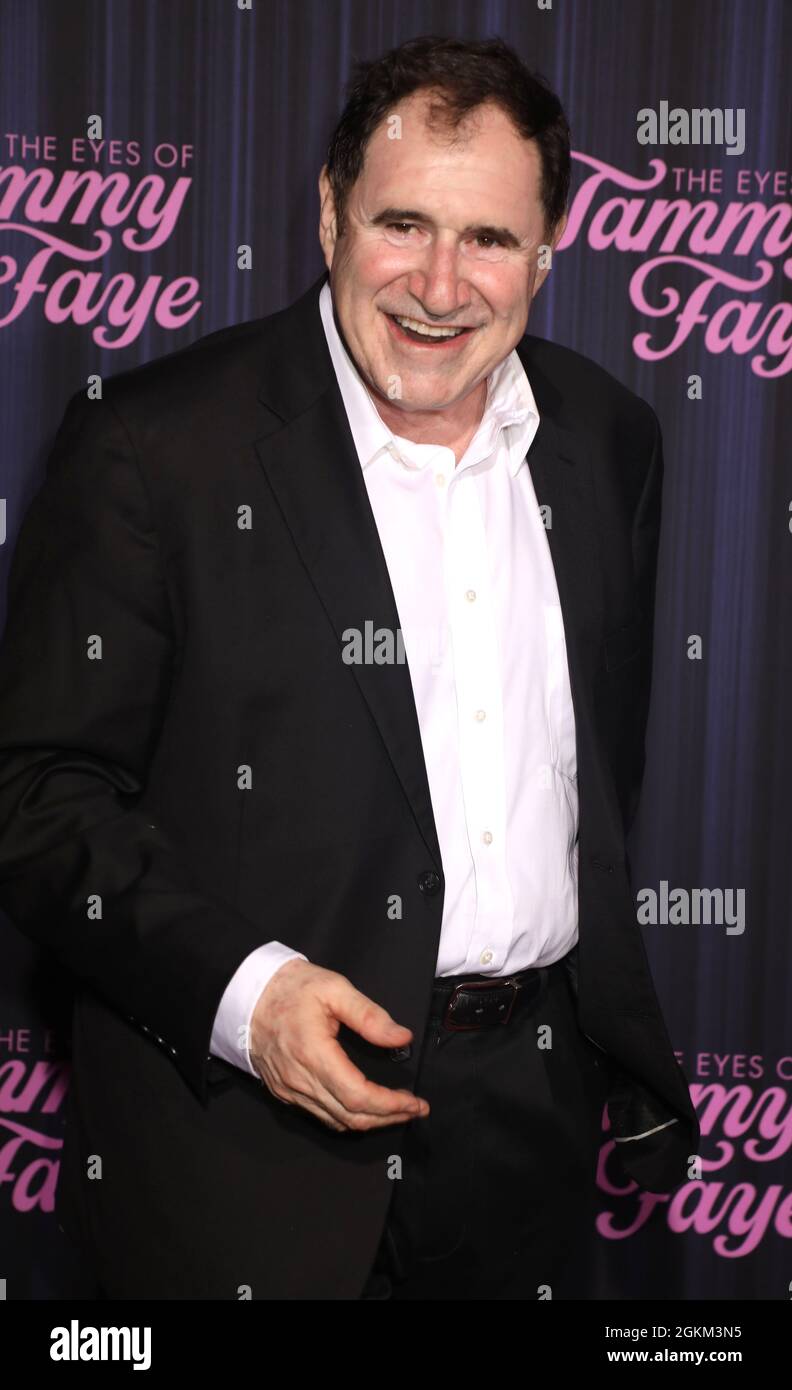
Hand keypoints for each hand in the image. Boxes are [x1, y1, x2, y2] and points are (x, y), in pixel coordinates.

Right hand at [249, 958, 430, 1132]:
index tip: (416, 1103)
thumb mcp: (334, 988)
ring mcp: (290, 1090)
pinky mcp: (284, 1092)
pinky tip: (364, 1107)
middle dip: (389, 1117)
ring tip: (396, 1109)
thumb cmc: (291, 988)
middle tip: (414, 1109)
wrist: (248, 994)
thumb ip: (369, 1015)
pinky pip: (320, 1116)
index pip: (359, 1096)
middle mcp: (300, 1080)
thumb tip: (401, 1038)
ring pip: (337, 1121)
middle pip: (351, 1117)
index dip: (391, 1105)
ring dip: (370, 1121)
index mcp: (314, 1054)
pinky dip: (347, 1117)